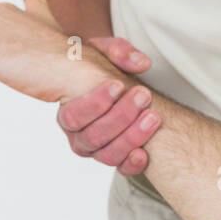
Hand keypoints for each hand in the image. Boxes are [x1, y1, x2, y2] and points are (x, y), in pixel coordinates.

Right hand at [57, 39, 158, 175]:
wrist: (112, 88)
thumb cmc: (101, 69)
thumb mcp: (105, 51)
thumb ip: (118, 51)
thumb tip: (141, 63)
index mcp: (67, 111)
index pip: (74, 115)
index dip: (96, 102)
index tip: (118, 85)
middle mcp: (78, 135)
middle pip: (94, 136)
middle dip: (121, 116)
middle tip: (143, 96)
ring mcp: (97, 150)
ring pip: (108, 155)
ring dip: (132, 136)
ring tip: (153, 116)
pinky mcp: (115, 158)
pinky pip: (121, 169)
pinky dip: (132, 164)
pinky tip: (144, 152)